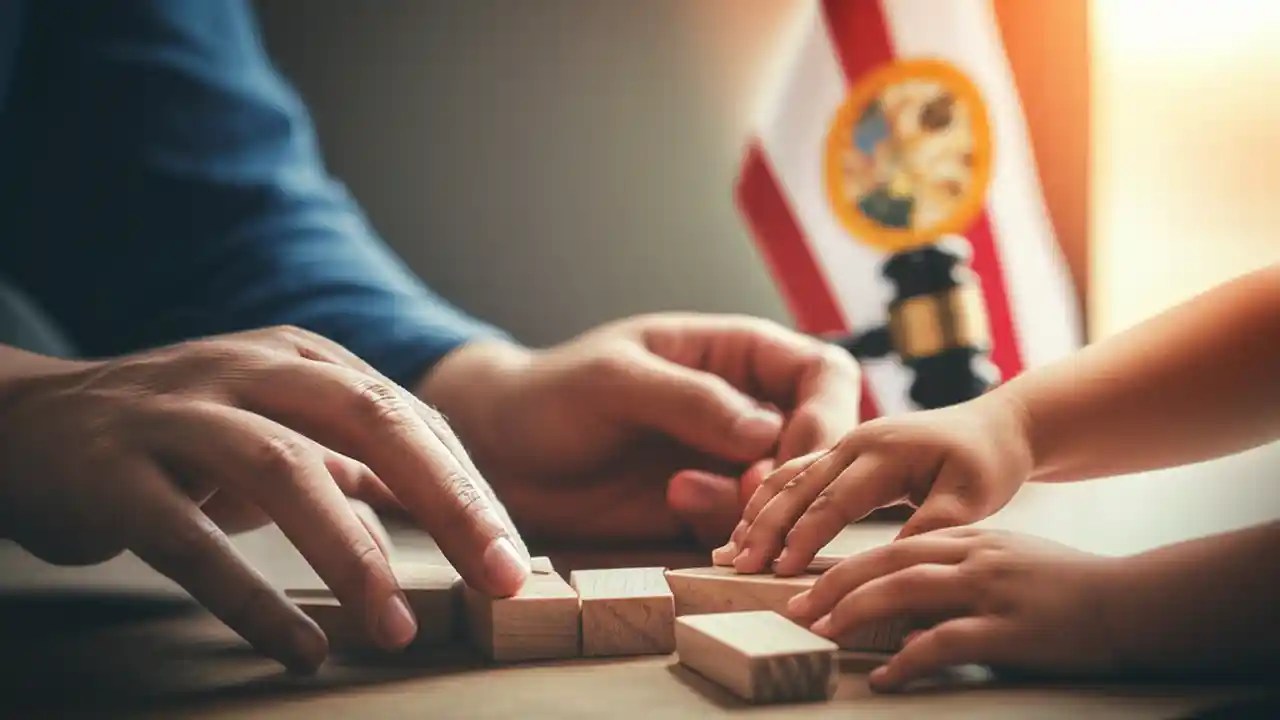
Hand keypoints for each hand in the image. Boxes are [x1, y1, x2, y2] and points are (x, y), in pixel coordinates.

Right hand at [0, 327, 527, 671]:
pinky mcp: (116, 476)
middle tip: (501, 575)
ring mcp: (179, 416)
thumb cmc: (177, 430)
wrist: (29, 421)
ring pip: (286, 471)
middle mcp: (248, 371)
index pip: (406, 414)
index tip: (510, 555)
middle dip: (449, 499)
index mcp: (299, 357)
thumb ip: (352, 457)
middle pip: (371, 419)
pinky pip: (191, 542)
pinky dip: (252, 597)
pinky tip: (300, 647)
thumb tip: (444, 507)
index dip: (467, 485)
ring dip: (353, 555)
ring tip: (396, 628)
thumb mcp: (273, 425)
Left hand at [421, 314, 860, 544]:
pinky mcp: (701, 509)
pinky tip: (676, 508)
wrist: (500, 452)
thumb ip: (691, 400)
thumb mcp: (617, 379)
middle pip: (820, 439)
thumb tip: (767, 430)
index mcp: (735, 353)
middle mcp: (743, 407)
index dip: (826, 413)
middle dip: (799, 473)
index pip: (820, 372)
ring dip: (756, 505)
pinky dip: (728, 531)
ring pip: (788, 491)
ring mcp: (724, 462)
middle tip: (752, 495)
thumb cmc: (552, 392)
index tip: (796, 452)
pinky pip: (745, 527)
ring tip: (682, 494)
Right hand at [717, 393, 1032, 574]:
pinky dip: (767, 501)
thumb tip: (893, 561)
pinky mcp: (841, 454)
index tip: (782, 569)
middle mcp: (856, 442)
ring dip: (757, 513)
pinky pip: (795, 474)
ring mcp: (845, 444)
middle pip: (797, 486)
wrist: (993, 426)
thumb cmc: (986, 461)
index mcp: (885, 451)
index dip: (804, 535)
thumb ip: (934, 525)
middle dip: (765, 527)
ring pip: (787, 477)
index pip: (834, 499)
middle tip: (739, 565)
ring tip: (731, 551)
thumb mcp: (974, 496)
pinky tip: (749, 528)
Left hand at [785, 528, 1121, 690]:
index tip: (809, 586)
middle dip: (832, 584)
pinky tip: (885, 677)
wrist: (1132, 602)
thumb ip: (958, 564)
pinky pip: (943, 643)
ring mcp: (988, 590)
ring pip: (903, 593)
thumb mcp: (1006, 557)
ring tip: (821, 633)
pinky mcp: (1008, 630)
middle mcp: (971, 557)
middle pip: (884, 563)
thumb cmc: (1067, 585)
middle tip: (794, 609)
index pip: (891, 546)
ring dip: (853, 613)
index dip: (845, 565)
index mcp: (968, 538)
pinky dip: (906, 661)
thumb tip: (907, 589)